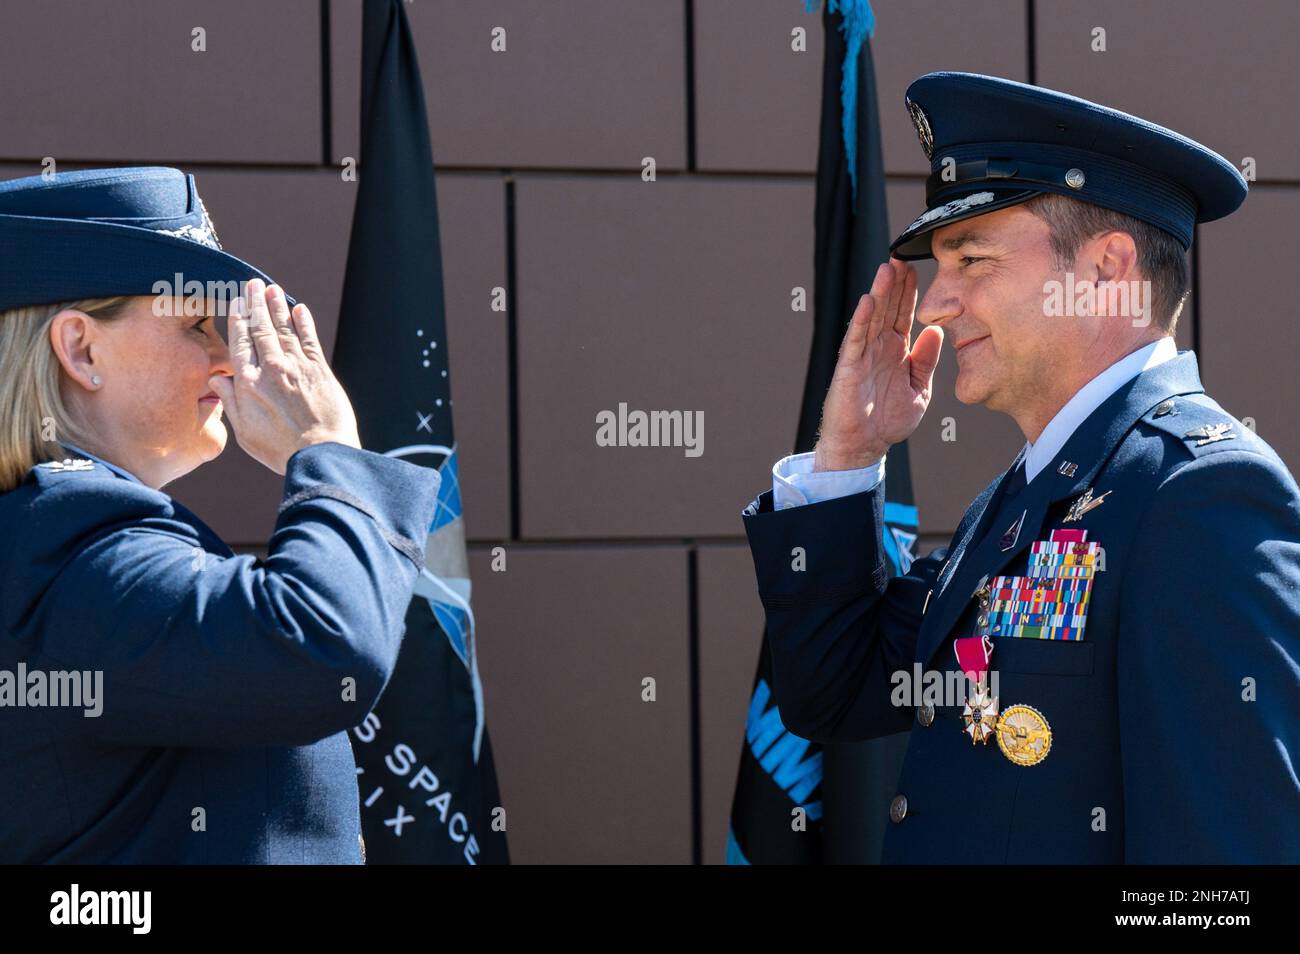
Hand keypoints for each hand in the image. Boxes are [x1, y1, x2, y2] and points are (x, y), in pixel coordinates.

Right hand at [209, 279, 361, 474]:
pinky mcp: (320, 372)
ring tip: (272, 289)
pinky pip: (310, 340)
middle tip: (253, 284)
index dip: (238, 320)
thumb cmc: (280, 450)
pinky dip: (304, 323)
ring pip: (285, 330)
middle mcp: (271, 370)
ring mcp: (297, 368)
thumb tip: (217, 377)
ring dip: (278, 307)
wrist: (321, 454)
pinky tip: (299, 310)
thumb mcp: (244, 432)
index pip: (240, 343)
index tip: (237, 303)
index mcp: (248, 384)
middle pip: (261, 329)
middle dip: (256, 304)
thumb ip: (230, 402)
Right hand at [812, 258, 943, 471]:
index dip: (908, 292)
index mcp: (896, 351)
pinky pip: (855, 341)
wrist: (864, 447)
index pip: (903, 314)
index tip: (915, 267)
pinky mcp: (848, 368)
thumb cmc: (888, 422)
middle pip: (887, 309)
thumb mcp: (919, 389)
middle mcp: (878, 348)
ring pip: (872, 318)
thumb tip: (937, 331)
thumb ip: (926, 361)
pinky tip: (868, 301)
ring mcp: (862, 356)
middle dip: (894, 284)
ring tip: (886, 269)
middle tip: (901, 256)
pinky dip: (861, 320)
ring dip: (879, 293)